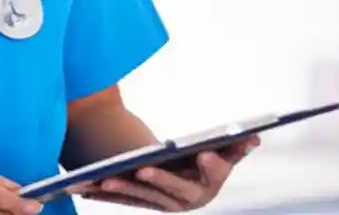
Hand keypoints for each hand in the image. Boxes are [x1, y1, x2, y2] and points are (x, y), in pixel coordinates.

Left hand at [67, 135, 258, 210]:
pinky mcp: (142, 202)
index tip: (204, 155)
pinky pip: (123, 198)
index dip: (210, 166)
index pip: (212, 176)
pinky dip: (104, 194)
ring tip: (105, 179)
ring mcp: (163, 204)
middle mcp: (186, 201)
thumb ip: (235, 146)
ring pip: (142, 197)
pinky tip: (84, 187)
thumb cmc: (204, 158)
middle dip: (159, 181)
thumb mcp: (221, 151)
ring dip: (123, 190)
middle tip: (143, 169)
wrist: (187, 177)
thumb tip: (254, 135)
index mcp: (210, 185)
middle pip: (172, 191)